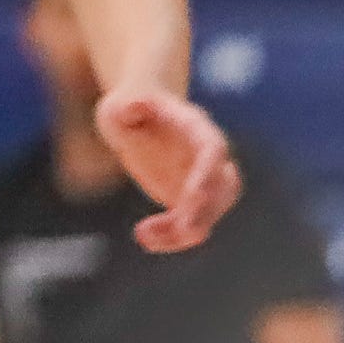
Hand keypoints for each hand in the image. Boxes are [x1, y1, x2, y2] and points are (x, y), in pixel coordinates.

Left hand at [96, 85, 239, 252]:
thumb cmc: (129, 106)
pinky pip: (188, 225)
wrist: (134, 117)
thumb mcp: (121, 103)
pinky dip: (171, 237)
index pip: (212, 149)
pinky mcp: (189, 201)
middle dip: (206, 211)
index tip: (197, 193)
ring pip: (208, 214)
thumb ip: (130, 106)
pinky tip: (145, 239)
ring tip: (144, 237)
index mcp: (196, 127)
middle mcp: (208, 158)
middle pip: (223, 188)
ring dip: (183, 231)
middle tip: (184, 229)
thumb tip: (133, 106)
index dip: (209, 172)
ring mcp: (202, 181)